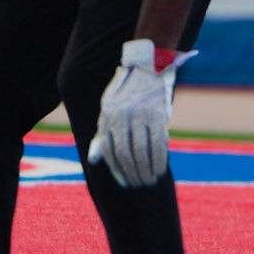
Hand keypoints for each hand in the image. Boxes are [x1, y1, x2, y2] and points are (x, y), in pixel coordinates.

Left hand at [87, 39, 193, 187]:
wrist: (147, 68)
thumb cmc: (126, 93)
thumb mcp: (108, 108)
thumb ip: (102, 133)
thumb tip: (93, 159)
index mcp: (107, 115)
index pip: (109, 150)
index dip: (117, 170)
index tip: (125, 183)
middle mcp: (122, 116)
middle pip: (126, 153)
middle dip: (133, 173)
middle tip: (139, 185)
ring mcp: (140, 115)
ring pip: (142, 151)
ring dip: (146, 171)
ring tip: (149, 181)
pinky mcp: (157, 115)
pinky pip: (158, 144)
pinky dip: (159, 161)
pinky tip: (160, 170)